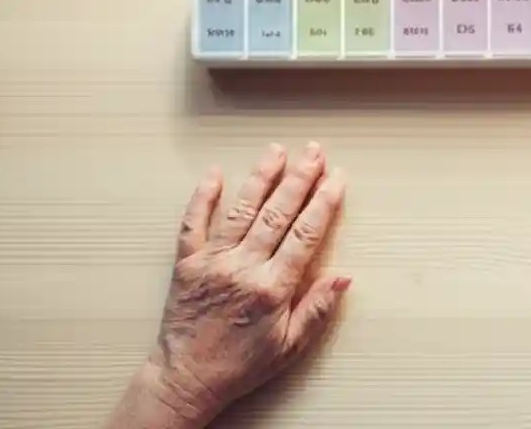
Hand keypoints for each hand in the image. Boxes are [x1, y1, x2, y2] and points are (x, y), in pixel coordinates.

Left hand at [108, 141, 349, 428]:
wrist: (186, 379)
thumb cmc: (240, 366)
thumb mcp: (290, 346)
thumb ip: (317, 308)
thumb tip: (344, 277)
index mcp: (272, 288)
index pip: (305, 234)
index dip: (324, 202)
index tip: (337, 179)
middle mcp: (243, 268)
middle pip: (278, 213)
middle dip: (299, 178)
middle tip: (314, 152)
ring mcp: (212, 261)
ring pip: (241, 210)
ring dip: (261, 178)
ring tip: (277, 151)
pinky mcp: (186, 263)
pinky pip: (192, 223)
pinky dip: (203, 197)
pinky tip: (214, 174)